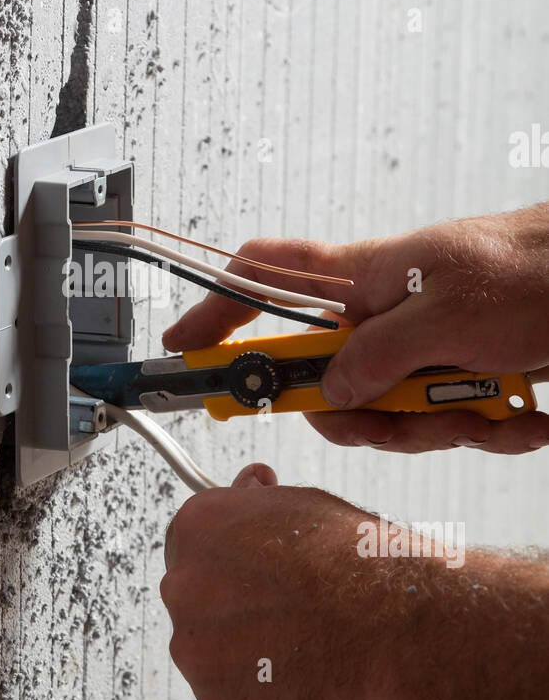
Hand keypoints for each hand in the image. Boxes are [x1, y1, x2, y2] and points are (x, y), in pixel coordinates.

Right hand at [162, 203, 548, 453]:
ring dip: (446, 427)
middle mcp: (386, 315)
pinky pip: (451, 423)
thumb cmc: (532, 271)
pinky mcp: (464, 375)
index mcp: (364, 281)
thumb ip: (375, 360)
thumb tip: (330, 395)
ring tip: (493, 407)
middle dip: (368, 418)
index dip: (217, 310)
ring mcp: (426, 348)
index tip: (186, 349)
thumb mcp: (443, 319)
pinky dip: (493, 427)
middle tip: (393, 420)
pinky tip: (528, 414)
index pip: (265, 279)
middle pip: (331, 381)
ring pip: (394, 415)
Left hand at [162, 465, 548, 699]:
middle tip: (296, 614)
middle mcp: (181, 586)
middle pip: (198, 601)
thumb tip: (247, 486)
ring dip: (250, 656)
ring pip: (214, 655)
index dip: (231, 557)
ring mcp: (194, 650)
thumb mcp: (305, 504)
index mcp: (197, 527)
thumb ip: (257, 504)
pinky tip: (311, 684)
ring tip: (312, 651)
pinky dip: (265, 699)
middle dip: (237, 609)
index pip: (192, 542)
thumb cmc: (363, 564)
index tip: (260, 569)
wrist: (400, 632)